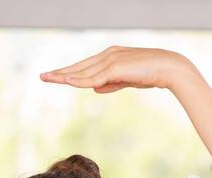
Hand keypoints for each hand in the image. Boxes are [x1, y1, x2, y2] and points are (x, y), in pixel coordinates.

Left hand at [40, 46, 191, 92]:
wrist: (168, 69)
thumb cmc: (151, 74)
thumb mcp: (127, 80)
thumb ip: (111, 83)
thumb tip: (94, 89)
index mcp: (110, 57)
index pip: (85, 66)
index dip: (70, 72)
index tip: (56, 77)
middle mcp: (107, 55)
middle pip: (79, 66)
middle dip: (60, 72)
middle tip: (43, 77)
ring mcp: (111, 60)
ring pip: (83, 71)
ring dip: (64, 76)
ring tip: (49, 79)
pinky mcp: (115, 67)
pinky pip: (93, 76)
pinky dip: (79, 80)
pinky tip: (67, 83)